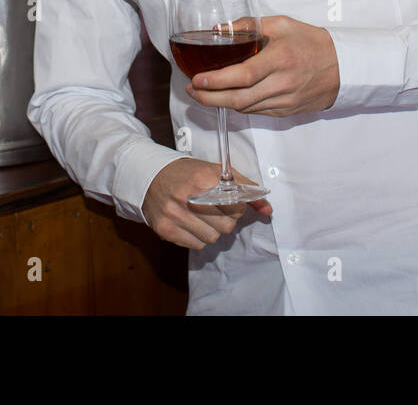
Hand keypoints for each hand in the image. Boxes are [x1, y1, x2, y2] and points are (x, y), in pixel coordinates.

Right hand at [142, 158, 272, 249]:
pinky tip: (191, 222)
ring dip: (212, 229)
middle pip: (226, 226)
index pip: (235, 206)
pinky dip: (198, 237)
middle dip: (226, 220)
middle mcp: (186, 197)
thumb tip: (267, 209)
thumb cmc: (186, 173)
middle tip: (216, 210)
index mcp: (201, 178)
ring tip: (202, 216)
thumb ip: (244, 188)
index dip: (237, 206)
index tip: (229, 202)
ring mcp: (173, 215)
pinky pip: (196, 244)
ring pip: (212, 238)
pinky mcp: (165, 229)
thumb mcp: (215, 171)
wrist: (150, 176)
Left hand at [187, 15, 339, 116]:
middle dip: (209, 98)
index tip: (197, 79)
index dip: (216, 81)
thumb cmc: (312, 42)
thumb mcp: (282, 24)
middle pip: (238, 99)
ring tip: (202, 93)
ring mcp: (284, 101)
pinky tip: (227, 97)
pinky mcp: (286, 112)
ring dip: (220, 103)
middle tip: (192, 90)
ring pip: (245, 109)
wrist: (343, 67)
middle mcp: (282, 83)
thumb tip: (220, 29)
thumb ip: (249, 25)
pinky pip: (256, 112)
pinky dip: (238, 106)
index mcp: (280, 59)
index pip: (242, 75)